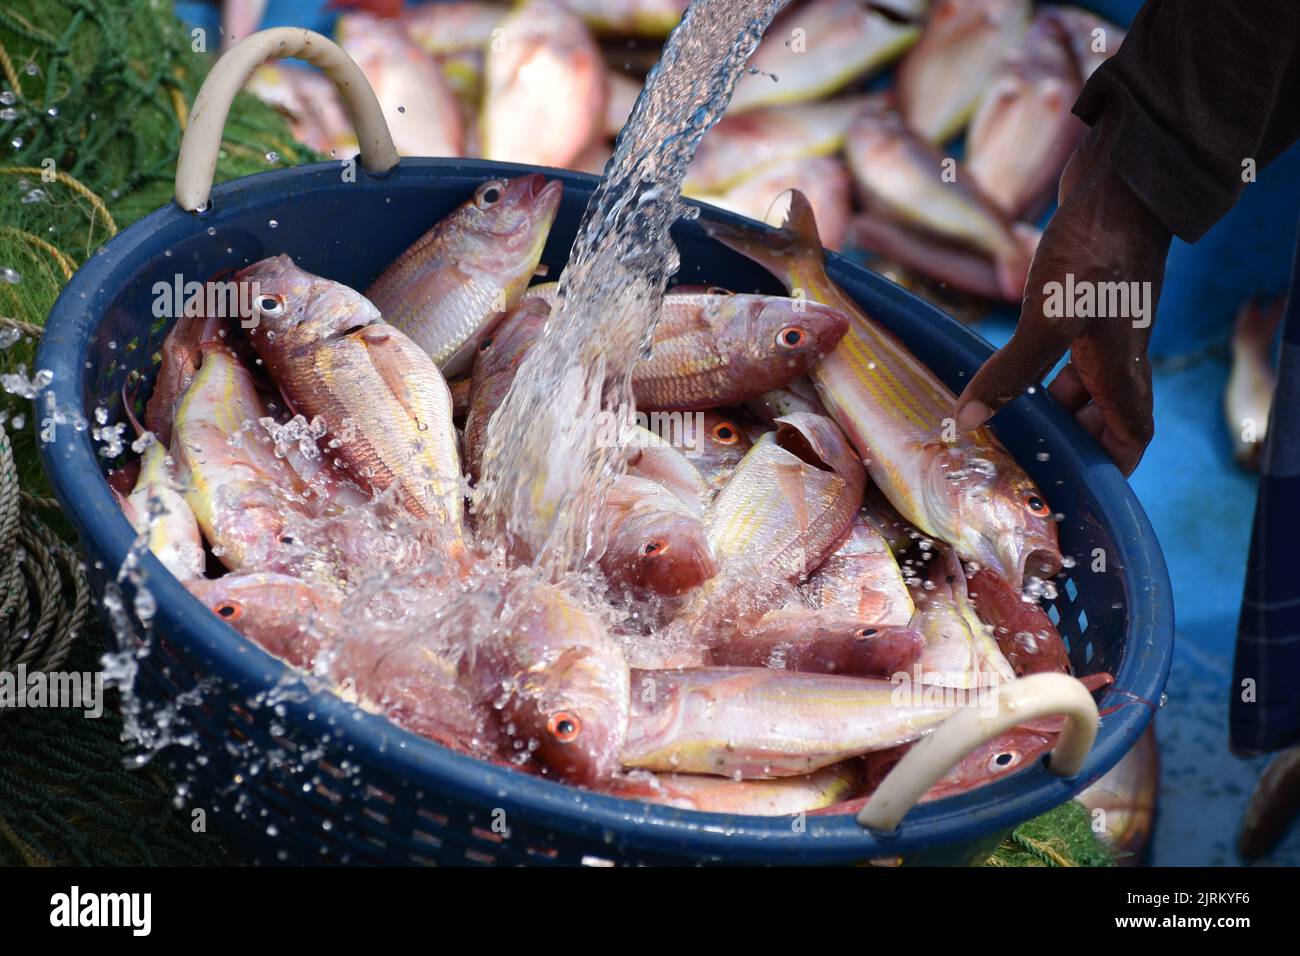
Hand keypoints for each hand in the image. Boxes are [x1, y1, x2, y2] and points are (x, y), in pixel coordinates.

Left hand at [953, 120, 1173, 474]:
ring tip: (992, 429)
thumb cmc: (1096, 251)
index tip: (1075, 494)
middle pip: (1095, 418)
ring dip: (1039, 407)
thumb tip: (968, 422)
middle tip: (1010, 463)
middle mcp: (1117, 356)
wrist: (1118, 181)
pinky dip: (1030, 371)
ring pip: (1072, 386)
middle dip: (1058, 443)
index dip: (1108, 469)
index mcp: (1123, 371)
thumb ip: (1012, 373)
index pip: (1129, 438)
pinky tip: (995, 374)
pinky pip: (1056, 354)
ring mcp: (1099, 329)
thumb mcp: (1049, 321)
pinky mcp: (1080, 303)